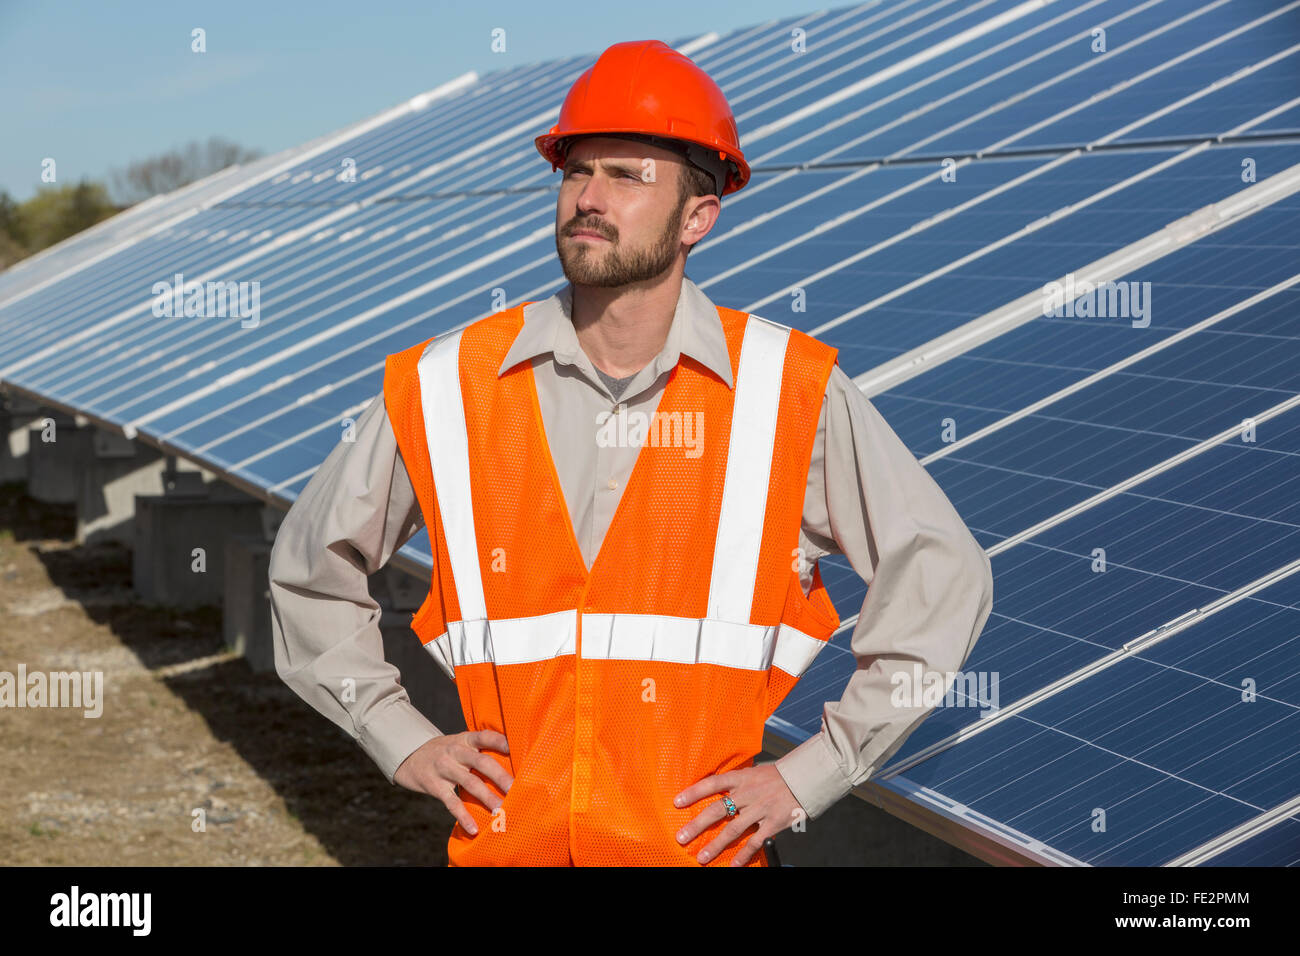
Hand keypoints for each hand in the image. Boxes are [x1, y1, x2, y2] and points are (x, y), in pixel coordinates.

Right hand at [393, 730, 512, 835]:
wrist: (409, 756)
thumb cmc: (445, 751)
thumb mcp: (460, 743)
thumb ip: (480, 750)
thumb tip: (512, 766)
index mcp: (465, 739)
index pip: (485, 736)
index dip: (500, 741)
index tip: (515, 748)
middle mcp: (455, 751)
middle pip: (481, 762)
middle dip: (500, 776)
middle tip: (517, 789)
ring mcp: (444, 768)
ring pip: (469, 783)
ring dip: (487, 798)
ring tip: (501, 810)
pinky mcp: (434, 786)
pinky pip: (451, 802)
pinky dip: (463, 816)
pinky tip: (473, 828)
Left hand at [673, 763, 803, 865]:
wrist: (804, 778)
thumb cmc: (777, 776)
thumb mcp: (754, 773)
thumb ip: (736, 783)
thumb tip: (715, 791)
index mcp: (741, 778)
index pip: (712, 783)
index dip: (693, 792)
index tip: (676, 802)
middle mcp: (748, 793)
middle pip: (717, 810)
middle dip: (697, 825)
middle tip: (681, 837)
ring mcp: (760, 809)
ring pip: (733, 830)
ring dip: (716, 845)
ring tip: (702, 857)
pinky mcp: (773, 823)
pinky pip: (755, 841)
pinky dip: (743, 854)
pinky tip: (733, 865)